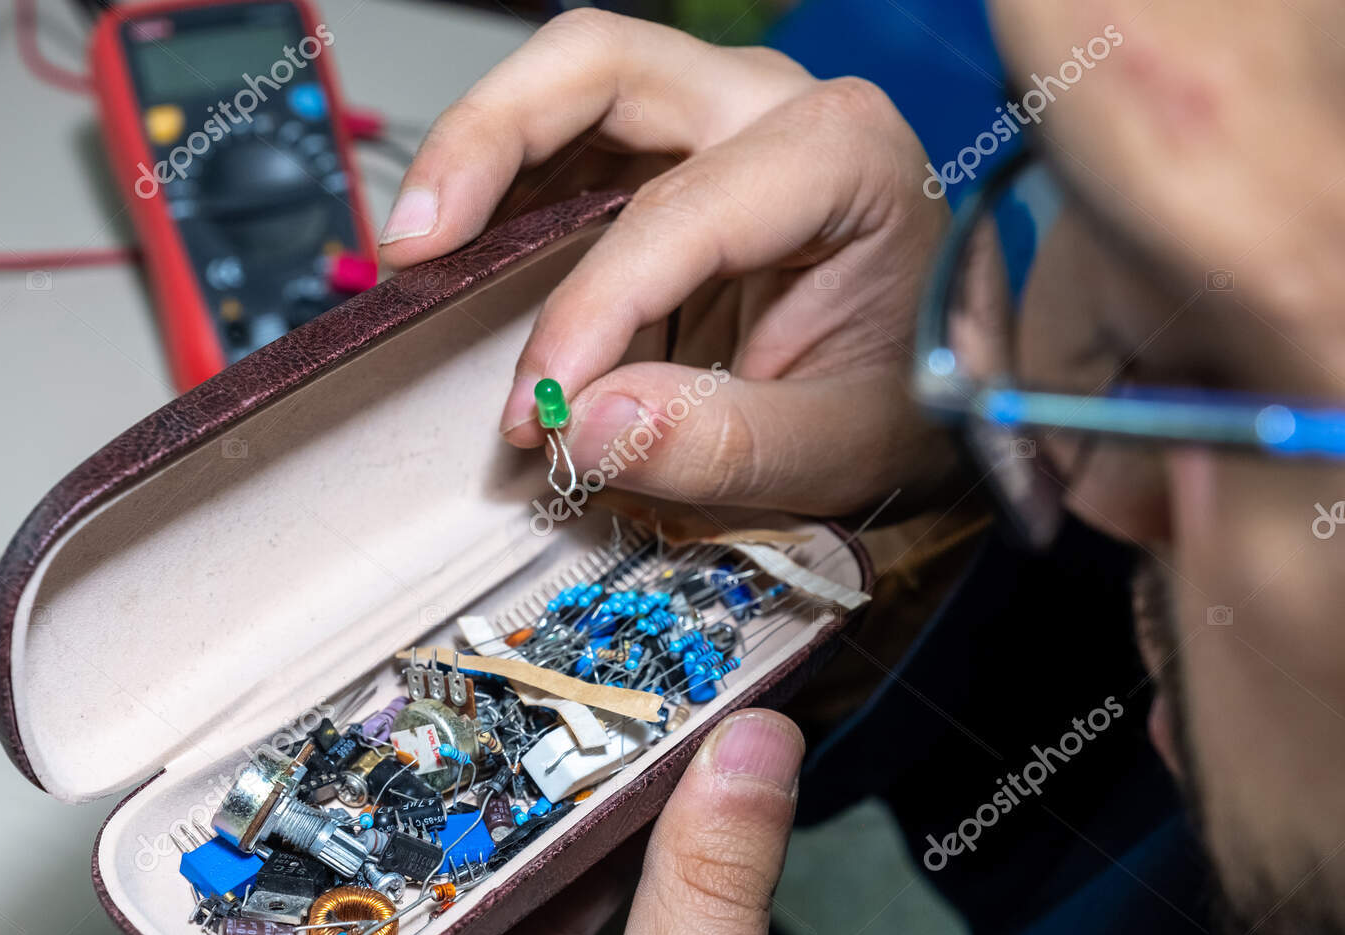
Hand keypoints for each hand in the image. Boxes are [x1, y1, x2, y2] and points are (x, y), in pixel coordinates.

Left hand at [237, 709, 804, 934]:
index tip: (522, 641)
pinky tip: (624, 823)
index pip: (389, 808)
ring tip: (616, 719)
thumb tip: (754, 753)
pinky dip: (563, 884)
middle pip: (434, 838)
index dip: (463, 716)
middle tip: (585, 659)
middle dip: (531, 757)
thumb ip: (712, 894)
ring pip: (470, 880)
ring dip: (555, 817)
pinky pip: (497, 927)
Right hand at [377, 10, 953, 515]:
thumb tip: (586, 425)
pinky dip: (500, 185)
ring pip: (567, 79)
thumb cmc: (907, 391)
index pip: (679, 214)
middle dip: (486, 142)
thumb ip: (721, 442)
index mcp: (842, 155)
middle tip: (419, 247)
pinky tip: (466, 254)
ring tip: (420, 253)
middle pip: (599, 65)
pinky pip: (564, 137)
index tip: (539, 407)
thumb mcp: (835, 445)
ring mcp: (715, 116)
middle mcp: (773, 106)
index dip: (587, 312)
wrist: (939, 369)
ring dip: (476, 153)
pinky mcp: (669, 152)